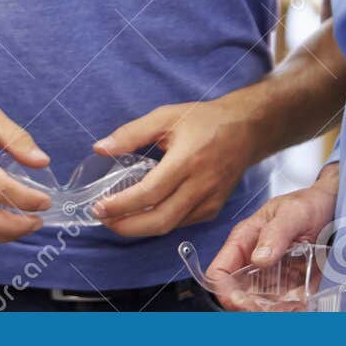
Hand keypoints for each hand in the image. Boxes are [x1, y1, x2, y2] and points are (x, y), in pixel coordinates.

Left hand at [90, 96, 260, 237]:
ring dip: (140, 229)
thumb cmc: (204, 120)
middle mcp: (200, 185)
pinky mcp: (214, 209)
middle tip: (103, 218)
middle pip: (159, 220)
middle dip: (126, 226)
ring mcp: (209, 201)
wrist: (246, 129)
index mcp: (187, 160)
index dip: (121, 205)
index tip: (99, 206)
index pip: (149, 192)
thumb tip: (99, 148)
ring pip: (170, 227)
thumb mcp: (166, 116)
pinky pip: (181, 224)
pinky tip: (143, 215)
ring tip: (117, 219)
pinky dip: (159, 224)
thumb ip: (131, 133)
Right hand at [206, 165, 338, 309]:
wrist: (333, 207)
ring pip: (260, 305)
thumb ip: (276, 233)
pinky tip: (304, 306)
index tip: (244, 304)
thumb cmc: (308, 204)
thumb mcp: (293, 213)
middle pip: (238, 296)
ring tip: (294, 310)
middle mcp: (253, 261)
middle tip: (275, 312)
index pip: (219, 273)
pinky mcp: (289, 284)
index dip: (226, 293)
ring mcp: (271, 275)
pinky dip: (291, 311)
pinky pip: (284, 305)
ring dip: (274, 314)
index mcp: (245, 241)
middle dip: (252, 309)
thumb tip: (258, 259)